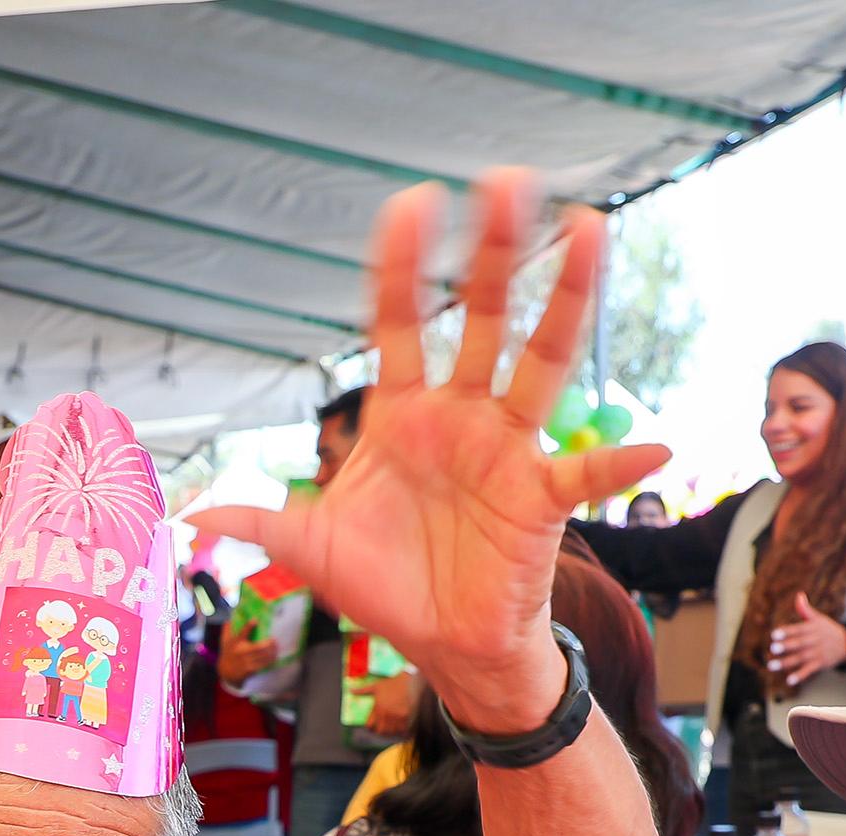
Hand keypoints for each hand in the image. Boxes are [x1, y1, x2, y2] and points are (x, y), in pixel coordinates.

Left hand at [187, 172, 667, 732]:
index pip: (398, 322)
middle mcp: (460, 416)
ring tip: (588, 231)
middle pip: (479, 317)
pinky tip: (654, 446)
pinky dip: (617, 462)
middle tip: (509, 180)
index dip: (402, 264)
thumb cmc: (386, 587)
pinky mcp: (540, 498)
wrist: (442, 646)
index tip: (412, 202)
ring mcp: (506, 449)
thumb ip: (262, 524)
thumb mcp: (312, 551)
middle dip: (492, 251)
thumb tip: (191, 516)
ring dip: (564, 299)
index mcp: (401, 415)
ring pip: (537, 360)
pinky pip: (582, 473)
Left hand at [365, 671, 420, 738]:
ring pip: (392, 732)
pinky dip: (401, 731)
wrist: (408, 680)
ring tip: (391, 731)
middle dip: (380, 732)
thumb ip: (362, 690)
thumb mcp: (375, 686)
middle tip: (382, 730)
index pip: (370, 725)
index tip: (372, 727)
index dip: (370, 728)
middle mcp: (387, 713)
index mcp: (378, 708)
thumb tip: (350, 690)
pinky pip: (403, 729)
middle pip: (381, 731)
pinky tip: (400, 730)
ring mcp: (397, 715)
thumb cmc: (390, 683)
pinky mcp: (407, 716)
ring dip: (391, 733)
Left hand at [767, 592, 845, 687]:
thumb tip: (799, 595)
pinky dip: (800, 675)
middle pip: (799, 644)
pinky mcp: (820, 663)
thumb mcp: (819, 618)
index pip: (798, 630)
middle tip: (773, 648)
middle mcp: (814, 640)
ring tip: (771, 666)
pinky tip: (789, 680)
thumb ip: (806, 610)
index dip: (786, 632)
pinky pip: (809, 670)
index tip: (774, 634)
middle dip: (786, 646)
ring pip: (800, 658)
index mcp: (812, 628)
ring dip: (786, 663)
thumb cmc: (828, 629)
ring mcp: (817, 653)